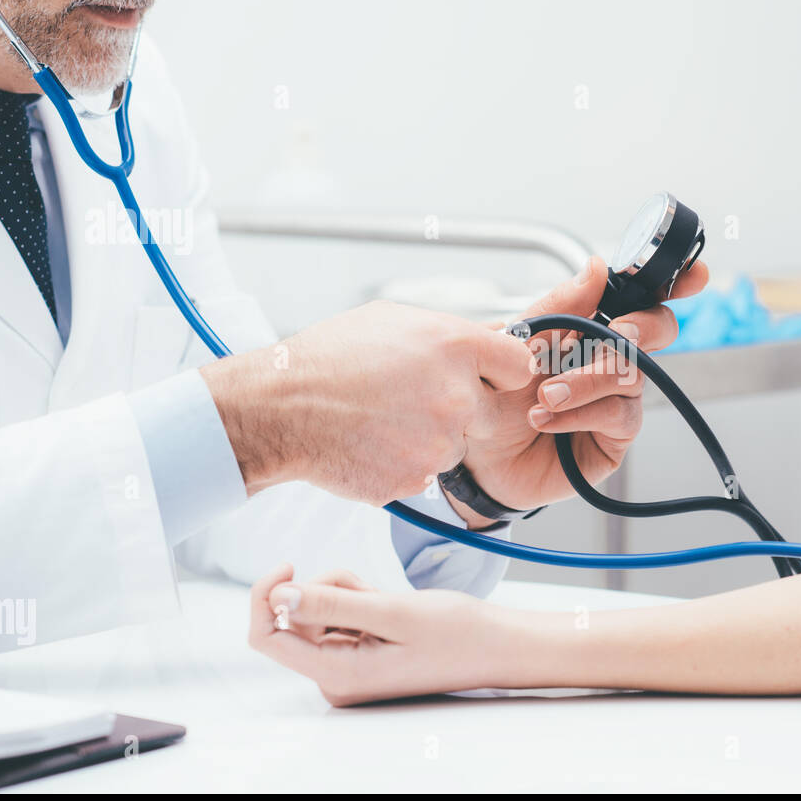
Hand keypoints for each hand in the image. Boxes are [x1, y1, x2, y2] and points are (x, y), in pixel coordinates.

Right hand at [200, 301, 533, 505]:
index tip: (487, 375)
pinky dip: (404, 463)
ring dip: (429, 438)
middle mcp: (456, 396)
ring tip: (382, 418)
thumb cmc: (331, 358)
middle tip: (411, 399)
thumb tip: (492, 337)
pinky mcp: (418, 480)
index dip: (502, 371)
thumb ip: (451, 334)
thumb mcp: (393, 320)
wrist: (281, 409)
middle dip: (460, 408)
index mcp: (455, 347)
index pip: (520, 365)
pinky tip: (372, 442)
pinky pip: (426, 473)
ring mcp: (439, 444)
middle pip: (487, 411)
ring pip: (454, 446)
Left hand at [248, 564, 515, 704]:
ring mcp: (346, 671)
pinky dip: (356, 603)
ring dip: (344, 595)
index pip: (267, 637)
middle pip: (293, 620)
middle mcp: (335, 679)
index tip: (291, 564)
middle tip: (367, 587)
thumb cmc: (456, 632)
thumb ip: (332, 605)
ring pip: (316, 616)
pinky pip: (336, 622)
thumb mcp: (392, 611)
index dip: (267, 595)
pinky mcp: (358, 658)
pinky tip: (388, 608)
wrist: (496, 646)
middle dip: (322, 590)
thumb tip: (278, 595)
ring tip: (385, 599)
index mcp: (338, 674)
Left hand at [454, 255, 708, 513]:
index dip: (674, 282)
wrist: (476, 455)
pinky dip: (581, 412)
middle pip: (658, 330)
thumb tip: (597, 267)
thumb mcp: (514, 342)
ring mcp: (617, 398)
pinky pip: (618, 415)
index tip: (696, 276)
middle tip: (613, 333)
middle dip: (640, 328)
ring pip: (631, 374)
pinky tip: (547, 419)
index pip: (639, 296)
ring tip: (545, 396)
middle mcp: (612, 359)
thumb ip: (557, 306)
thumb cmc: (495, 395)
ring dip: (587, 381)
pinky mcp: (615, 437)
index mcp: (590, 326)